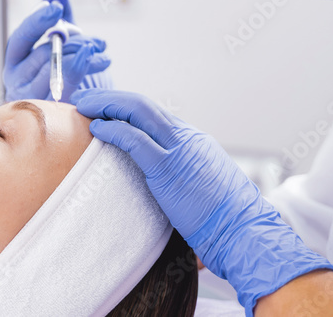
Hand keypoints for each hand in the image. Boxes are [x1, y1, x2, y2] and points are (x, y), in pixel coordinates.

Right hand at [3, 0, 111, 100]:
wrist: (85, 108)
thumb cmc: (68, 72)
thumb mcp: (65, 39)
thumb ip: (58, 13)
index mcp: (17, 60)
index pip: (21, 38)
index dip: (38, 21)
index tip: (57, 9)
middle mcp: (19, 80)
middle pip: (43, 54)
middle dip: (73, 42)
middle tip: (95, 40)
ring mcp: (33, 99)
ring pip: (55, 69)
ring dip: (82, 55)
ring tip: (100, 50)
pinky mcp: (51, 113)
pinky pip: (67, 87)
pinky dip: (84, 70)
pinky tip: (100, 61)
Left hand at [70, 88, 332, 315]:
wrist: (247, 234)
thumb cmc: (227, 223)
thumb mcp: (204, 189)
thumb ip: (183, 179)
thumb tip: (166, 190)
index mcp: (195, 142)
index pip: (153, 115)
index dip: (125, 109)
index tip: (104, 109)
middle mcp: (188, 138)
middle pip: (143, 106)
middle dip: (110, 99)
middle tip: (86, 98)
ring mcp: (180, 151)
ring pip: (138, 112)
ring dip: (107, 105)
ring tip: (84, 105)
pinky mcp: (170, 169)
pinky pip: (135, 140)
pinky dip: (113, 130)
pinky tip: (97, 128)